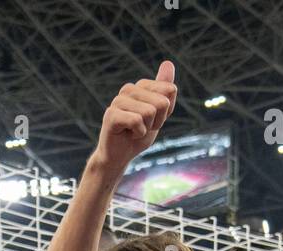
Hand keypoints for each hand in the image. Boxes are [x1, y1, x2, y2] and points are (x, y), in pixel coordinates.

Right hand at [94, 61, 177, 175]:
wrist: (119, 156)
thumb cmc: (138, 135)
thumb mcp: (158, 113)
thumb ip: (164, 90)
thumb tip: (168, 62)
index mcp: (141, 85)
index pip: (170, 91)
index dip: (165, 112)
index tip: (152, 120)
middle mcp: (129, 88)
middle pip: (162, 103)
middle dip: (157, 122)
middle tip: (143, 128)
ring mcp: (118, 100)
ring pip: (150, 112)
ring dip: (147, 129)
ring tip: (134, 131)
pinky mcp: (112, 114)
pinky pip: (137, 121)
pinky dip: (138, 134)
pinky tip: (128, 135)